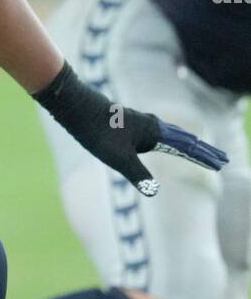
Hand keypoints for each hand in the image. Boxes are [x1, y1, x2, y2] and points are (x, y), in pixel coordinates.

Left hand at [34, 63, 228, 194]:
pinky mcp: (130, 122)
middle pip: (184, 139)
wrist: (76, 106)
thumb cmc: (96, 132)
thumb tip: (154, 192)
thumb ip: (138, 174)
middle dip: (202, 150)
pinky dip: (171, 138)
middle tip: (220, 159)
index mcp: (154, 132)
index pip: (187, 147)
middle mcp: (152, 124)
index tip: (221, 164)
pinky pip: (159, 131)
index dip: (204, 157)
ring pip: (172, 134)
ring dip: (188, 143)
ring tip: (197, 149)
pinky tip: (162, 139)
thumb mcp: (117, 158)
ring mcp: (141, 122)